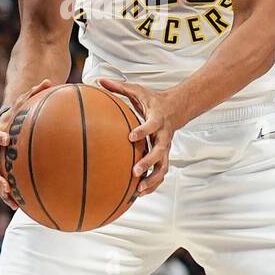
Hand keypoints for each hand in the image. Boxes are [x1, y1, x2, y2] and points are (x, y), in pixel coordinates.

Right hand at [0, 79, 52, 209]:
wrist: (8, 120)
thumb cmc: (21, 111)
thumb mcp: (26, 101)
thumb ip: (36, 92)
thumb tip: (50, 80)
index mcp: (0, 131)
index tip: (6, 141)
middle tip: (4, 185)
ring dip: (1, 189)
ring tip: (11, 201)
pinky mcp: (2, 168)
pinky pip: (5, 183)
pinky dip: (11, 194)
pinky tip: (21, 206)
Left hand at [97, 79, 178, 196]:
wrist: (176, 108)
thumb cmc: (152, 100)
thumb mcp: (138, 90)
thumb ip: (119, 87)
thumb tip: (98, 80)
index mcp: (158, 119)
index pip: (152, 125)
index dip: (143, 131)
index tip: (130, 137)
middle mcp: (164, 136)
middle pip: (160, 152)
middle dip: (148, 163)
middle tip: (135, 171)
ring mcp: (166, 149)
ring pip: (163, 168)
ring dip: (152, 180)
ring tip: (138, 190)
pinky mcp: (164, 157)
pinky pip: (161, 174)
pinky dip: (152, 185)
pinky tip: (138, 194)